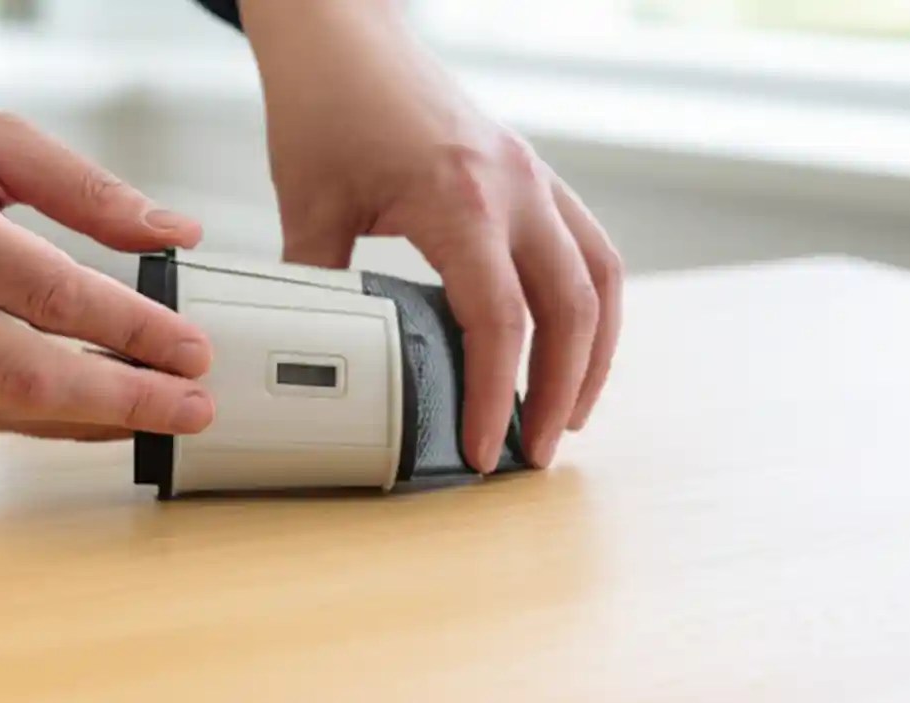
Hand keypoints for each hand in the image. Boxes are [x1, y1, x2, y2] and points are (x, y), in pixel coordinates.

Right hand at [0, 111, 215, 439]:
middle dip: (126, 402)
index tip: (194, 348)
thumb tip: (173, 233)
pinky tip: (99, 411)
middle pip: (29, 378)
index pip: (51, 293)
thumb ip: (84, 189)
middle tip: (195, 406)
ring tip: (163, 410)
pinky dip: (50, 421)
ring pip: (9, 413)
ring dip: (97, 420)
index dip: (133, 329)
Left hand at [242, 0, 622, 469]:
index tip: (484, 451)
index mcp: (462, 197)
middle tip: (537, 452)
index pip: (500, 320)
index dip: (496, 396)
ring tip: (570, 411)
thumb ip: (321, 287)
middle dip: (564, 391)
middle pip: (573, 308)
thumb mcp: (309, 205)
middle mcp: (515, 187)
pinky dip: (588, 302)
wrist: (344, 34)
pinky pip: (587, 245)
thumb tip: (325, 355)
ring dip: (596, 351)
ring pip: (600, 276)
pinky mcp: (530, 172)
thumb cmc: (328, 102)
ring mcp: (532, 176)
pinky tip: (567, 338)